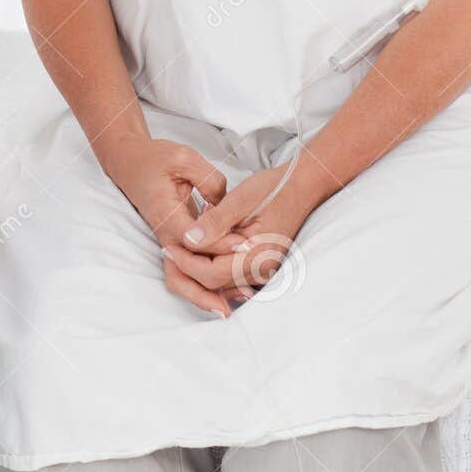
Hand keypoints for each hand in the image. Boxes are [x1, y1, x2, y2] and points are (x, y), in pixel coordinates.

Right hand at [103, 136, 236, 316]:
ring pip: (180, 276)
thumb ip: (207, 179)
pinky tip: (224, 287)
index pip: (194, 238)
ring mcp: (168, 239)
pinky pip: (185, 267)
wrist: (130, 163)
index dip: (220, 243)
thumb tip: (224, 202)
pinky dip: (201, 281)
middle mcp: (165, 232)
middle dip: (202, 293)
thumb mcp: (183, 158)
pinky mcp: (174, 240)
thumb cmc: (156, 159)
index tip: (245, 245)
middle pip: (178, 273)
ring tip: (230, 307)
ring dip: (202, 293)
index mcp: (166, 212)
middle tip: (227, 308)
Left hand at [160, 163, 317, 308]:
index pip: (212, 274)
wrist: (301, 188)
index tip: (169, 247)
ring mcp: (262, 271)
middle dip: (189, 268)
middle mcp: (261, 271)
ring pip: (221, 283)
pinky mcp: (260, 266)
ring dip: (199, 268)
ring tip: (183, 247)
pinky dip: (213, 266)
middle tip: (170, 247)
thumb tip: (189, 239)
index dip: (187, 263)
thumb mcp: (240, 199)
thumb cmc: (273, 190)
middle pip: (215, 283)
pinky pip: (231, 276)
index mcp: (257, 257)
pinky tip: (202, 249)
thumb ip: (215, 221)